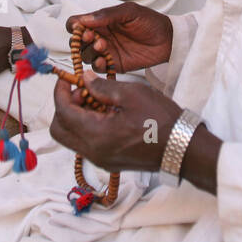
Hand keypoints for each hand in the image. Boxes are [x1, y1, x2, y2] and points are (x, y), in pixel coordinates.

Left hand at [50, 76, 182, 173]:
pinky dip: (85, 128)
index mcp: (96, 134)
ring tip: (95, 101)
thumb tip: (85, 79)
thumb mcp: (132, 95)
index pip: (63, 112)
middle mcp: (93, 151)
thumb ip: (103, 87)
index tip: (66, 79)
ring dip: (74, 118)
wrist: (181, 148)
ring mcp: (99, 159)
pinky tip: (104, 114)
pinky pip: (85, 145)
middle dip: (64, 108)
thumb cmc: (160, 119)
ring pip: (71, 139)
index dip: (60, 92)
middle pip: (59, 130)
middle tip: (81, 92)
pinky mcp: (108, 161)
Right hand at [66, 2, 172, 73]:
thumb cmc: (149, 21)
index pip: (76, 24)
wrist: (168, 39)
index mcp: (100, 21)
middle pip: (78, 41)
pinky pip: (98, 68)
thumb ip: (107, 15)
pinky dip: (97, 65)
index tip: (80, 28)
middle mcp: (100, 36)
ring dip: (89, 51)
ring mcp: (106, 51)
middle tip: (92, 37)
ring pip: (86, 55)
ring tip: (103, 46)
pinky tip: (104, 60)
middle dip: (80, 40)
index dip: (74, 26)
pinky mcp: (113, 65)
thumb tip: (84, 19)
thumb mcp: (129, 12)